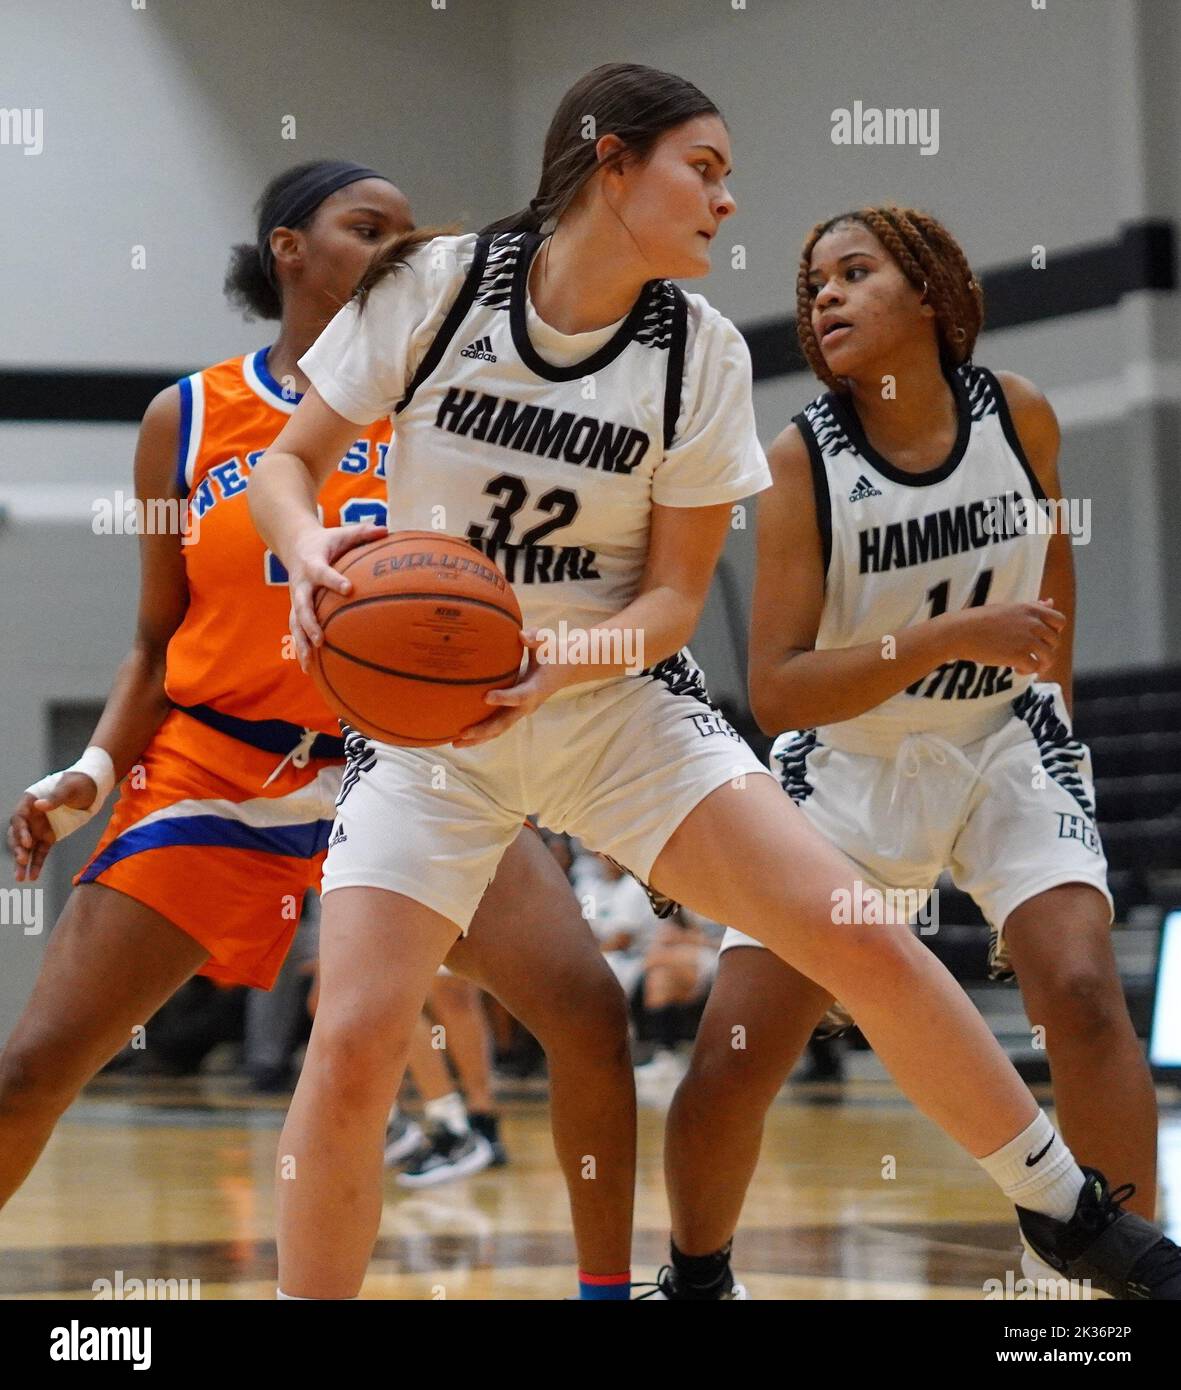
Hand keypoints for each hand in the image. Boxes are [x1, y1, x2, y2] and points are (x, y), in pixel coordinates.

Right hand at [7, 774, 96, 881]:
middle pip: (18, 835)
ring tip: (20, 878)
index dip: (21, 831)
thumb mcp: (69, 788)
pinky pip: (40, 853)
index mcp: (30, 801)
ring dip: (22, 862)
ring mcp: (38, 828)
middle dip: (18, 848)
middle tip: (22, 860)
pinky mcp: (48, 838)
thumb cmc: (79, 783)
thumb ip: (55, 798)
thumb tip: (39, 806)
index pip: (19, 818)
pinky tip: (33, 877)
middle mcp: (30, 817)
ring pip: (26, 848)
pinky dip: (37, 864)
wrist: (92, 788)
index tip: (27, 842)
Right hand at [285, 521, 387, 669]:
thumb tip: (387, 529)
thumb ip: (364, 532)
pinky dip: (302, 649)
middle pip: (302, 605)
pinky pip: (297, 630)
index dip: (335, 581)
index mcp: (313, 564)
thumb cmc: (327, 541)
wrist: (295, 544)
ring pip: (295, 623)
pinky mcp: (296, 609)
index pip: (323, 573)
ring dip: (301, 644)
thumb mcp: (343, 533)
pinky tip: (309, 670)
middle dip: (310, 623)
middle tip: (321, 640)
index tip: (349, 589)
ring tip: (309, 665)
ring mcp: (296, 598)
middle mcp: (301, 584)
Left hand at [451, 630, 565, 746]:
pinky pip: (497, 725)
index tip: (485, 697)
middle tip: (463, 733)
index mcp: (536, 688)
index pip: (519, 696)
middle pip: (505, 722)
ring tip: (455, 743)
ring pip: (499, 729)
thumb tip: (522, 635)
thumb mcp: (548, 643)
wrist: (566, 668)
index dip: (504, 698)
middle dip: (483, 730)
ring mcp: (521, 711)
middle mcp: (528, 705)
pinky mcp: (515, 712)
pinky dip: (481, 733)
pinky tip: (461, 737)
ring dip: (478, 738)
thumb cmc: (554, 653)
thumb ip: (536, 638)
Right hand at [942, 598, 1064, 675]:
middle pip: (1055, 641)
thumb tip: (1050, 602)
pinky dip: (1027, 671)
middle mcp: (1032, 624)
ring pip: (1049, 656)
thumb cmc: (981, 619)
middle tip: (1030, 654)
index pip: (1059, 621)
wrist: (960, 632)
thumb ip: (1032, 606)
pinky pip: (1034, 667)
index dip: (1054, 632)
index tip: (1040, 638)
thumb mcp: (1009, 607)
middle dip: (1046, 650)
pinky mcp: (1018, 656)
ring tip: (1027, 665)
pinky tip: (1016, 669)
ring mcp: (1026, 640)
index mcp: (1031, 609)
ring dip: (1041, 664)